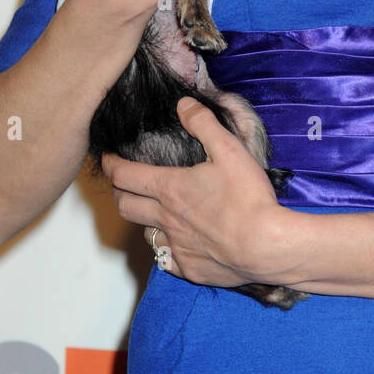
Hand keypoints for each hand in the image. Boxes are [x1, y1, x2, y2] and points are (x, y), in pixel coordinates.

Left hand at [102, 97, 287, 287]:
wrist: (267, 247)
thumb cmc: (249, 198)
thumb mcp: (229, 150)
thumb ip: (203, 123)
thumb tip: (183, 104)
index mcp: (170, 189)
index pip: (124, 175)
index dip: (111, 165)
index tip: (107, 159)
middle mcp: (166, 219)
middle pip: (125, 206)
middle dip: (119, 192)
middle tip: (123, 183)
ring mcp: (176, 246)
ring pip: (144, 233)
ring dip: (143, 220)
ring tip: (153, 211)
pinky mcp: (189, 269)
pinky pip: (166, 259)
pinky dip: (166, 248)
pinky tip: (177, 243)